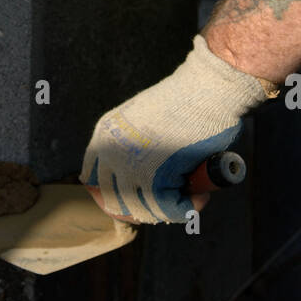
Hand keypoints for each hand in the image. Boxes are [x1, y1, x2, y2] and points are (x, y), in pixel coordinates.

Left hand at [80, 34, 269, 223]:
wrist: (206, 88)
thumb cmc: (186, 102)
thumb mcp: (146, 122)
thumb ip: (137, 147)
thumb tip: (142, 185)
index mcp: (104, 135)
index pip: (93, 181)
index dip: (115, 198)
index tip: (137, 204)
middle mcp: (109, 151)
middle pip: (113, 202)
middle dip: (140, 212)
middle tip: (167, 207)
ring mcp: (128, 165)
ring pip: (142, 210)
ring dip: (169, 211)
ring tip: (193, 197)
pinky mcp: (152, 177)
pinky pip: (167, 209)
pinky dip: (187, 209)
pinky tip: (200, 198)